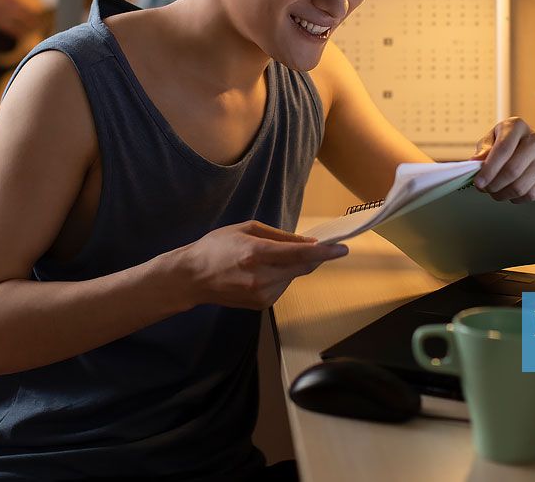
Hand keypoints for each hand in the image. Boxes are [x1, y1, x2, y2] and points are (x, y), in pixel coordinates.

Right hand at [178, 220, 347, 309]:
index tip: (342, 248)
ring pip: (293, 278)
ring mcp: (261, 294)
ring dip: (293, 267)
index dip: (324, 252)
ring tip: (268, 258)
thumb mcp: (247, 229)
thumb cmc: (217, 247)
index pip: (299, 254)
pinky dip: (281, 277)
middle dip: (313, 257)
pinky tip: (262, 272)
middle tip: (317, 246)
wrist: (192, 277)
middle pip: (302, 268)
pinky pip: (282, 287)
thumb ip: (279, 237)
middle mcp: (261, 277)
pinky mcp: (261, 304)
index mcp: (256, 254)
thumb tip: (307, 242)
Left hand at [470, 117, 534, 201]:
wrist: (524, 147)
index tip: (478, 182)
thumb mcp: (489, 142)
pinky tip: (510, 193)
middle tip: (484, 189)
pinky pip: (533, 194)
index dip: (489, 169)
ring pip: (522, 185)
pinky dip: (518, 199)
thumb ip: (483, 152)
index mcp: (517, 126)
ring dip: (503, 194)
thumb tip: (475, 163)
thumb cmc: (504, 144)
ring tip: (495, 192)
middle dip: (494, 184)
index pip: (503, 150)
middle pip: (513, 170)